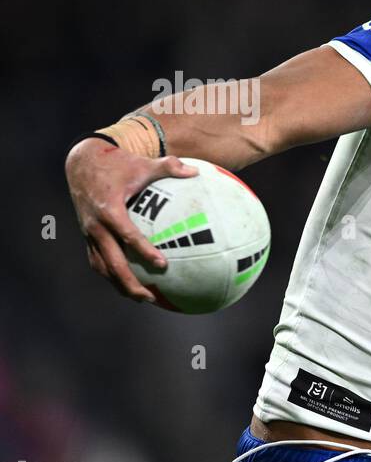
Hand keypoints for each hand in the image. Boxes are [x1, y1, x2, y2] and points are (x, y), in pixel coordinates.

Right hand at [65, 137, 198, 302]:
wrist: (82, 163)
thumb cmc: (118, 163)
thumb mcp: (143, 164)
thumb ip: (169, 167)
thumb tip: (196, 172)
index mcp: (109, 209)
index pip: (127, 235)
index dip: (144, 251)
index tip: (162, 264)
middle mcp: (96, 225)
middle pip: (111, 262)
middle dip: (129, 282)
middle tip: (151, 297)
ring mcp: (89, 233)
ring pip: (102, 266)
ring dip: (120, 284)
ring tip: (143, 297)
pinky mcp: (87, 236)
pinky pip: (98, 260)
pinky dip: (113, 274)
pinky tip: (132, 283)